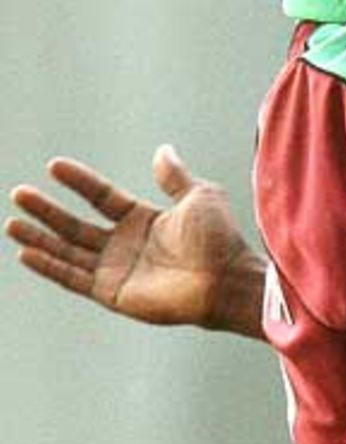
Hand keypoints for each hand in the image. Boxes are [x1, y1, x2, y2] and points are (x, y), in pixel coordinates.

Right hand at [7, 146, 266, 337]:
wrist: (227, 278)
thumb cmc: (219, 240)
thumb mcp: (199, 196)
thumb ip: (174, 177)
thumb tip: (162, 150)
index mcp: (143, 220)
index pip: (101, 197)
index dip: (79, 182)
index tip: (54, 166)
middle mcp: (126, 245)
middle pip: (76, 225)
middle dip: (47, 210)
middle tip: (20, 193)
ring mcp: (117, 270)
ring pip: (68, 251)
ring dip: (40, 238)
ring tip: (12, 222)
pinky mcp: (113, 293)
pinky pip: (74, 278)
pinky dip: (51, 267)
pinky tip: (27, 252)